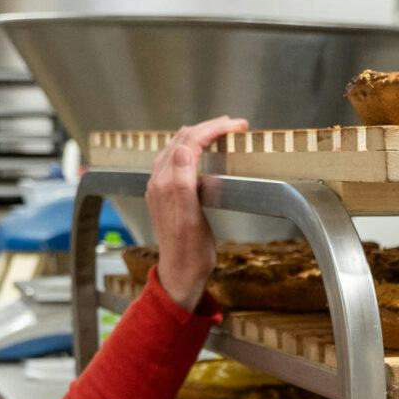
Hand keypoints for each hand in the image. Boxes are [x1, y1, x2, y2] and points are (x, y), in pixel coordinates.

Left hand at [146, 116, 248, 311]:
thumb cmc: (191, 252)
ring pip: (177, 146)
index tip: (238, 126)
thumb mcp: (191, 220)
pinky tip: (200, 152)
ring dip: (200, 134)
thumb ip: (183, 183)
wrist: (180, 274)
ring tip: (221, 132)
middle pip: (182, 139)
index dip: (213, 129)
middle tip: (235, 125)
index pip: (189, 142)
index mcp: (167, 184)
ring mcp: (160, 186)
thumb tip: (182, 149)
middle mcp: (160, 181)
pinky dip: (191, 147)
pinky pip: (175, 159)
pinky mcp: (165, 194)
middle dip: (208, 127)